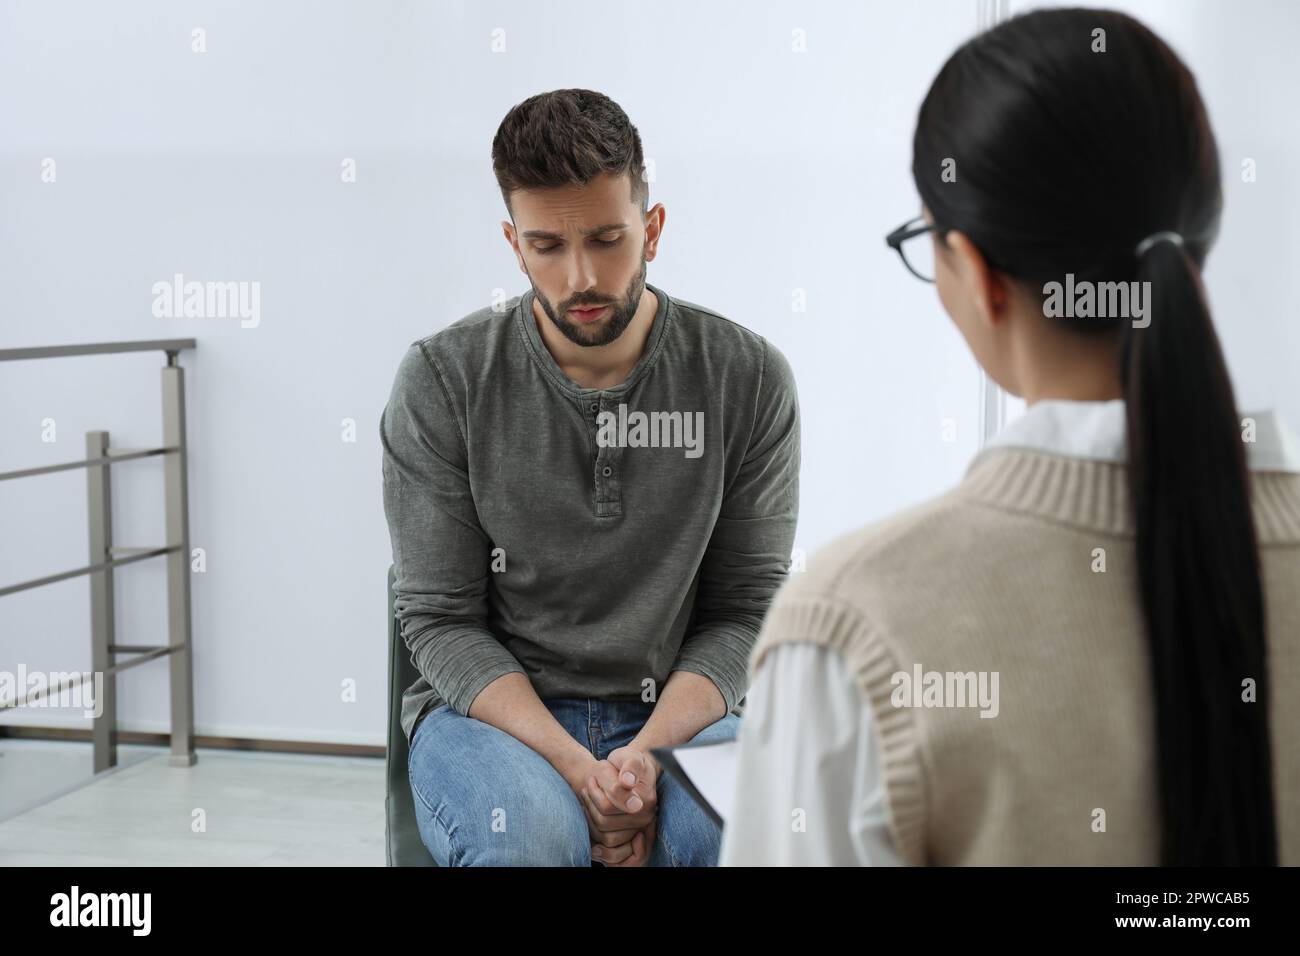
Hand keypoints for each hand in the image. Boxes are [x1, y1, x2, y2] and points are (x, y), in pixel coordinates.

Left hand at [584, 745, 660, 865]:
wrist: (633, 769)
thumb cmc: (629, 760)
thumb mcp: (630, 756)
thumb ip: (631, 766)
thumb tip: (627, 781)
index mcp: (645, 800)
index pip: (609, 806)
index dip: (595, 794)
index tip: (591, 780)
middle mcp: (645, 818)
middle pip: (604, 822)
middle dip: (590, 804)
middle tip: (587, 786)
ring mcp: (638, 828)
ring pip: (603, 834)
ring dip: (589, 815)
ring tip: (587, 796)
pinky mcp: (629, 835)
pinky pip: (606, 842)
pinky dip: (593, 828)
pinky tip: (588, 810)